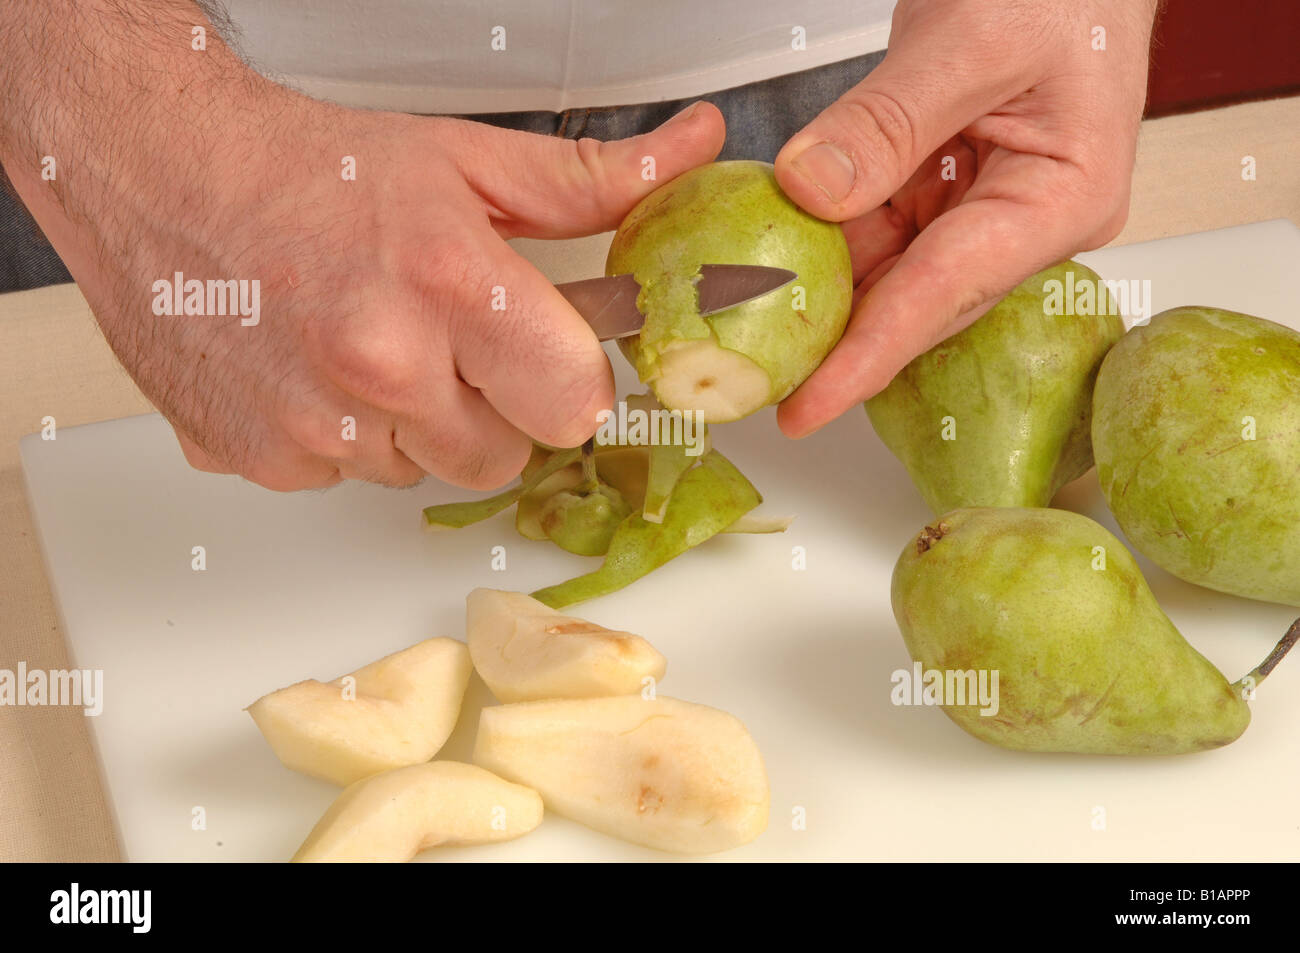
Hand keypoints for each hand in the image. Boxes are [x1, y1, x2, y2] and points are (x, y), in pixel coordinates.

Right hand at [1, 1, 724, 489]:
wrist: (156, 168)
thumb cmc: (307, 167)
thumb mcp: (464, 161)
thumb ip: (590, 179)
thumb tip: (688, 150)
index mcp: (453, 286)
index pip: (573, 406)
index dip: (565, 382)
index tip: (544, 357)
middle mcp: (384, 365)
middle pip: (502, 457)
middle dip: (490, 409)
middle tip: (445, 340)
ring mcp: (316, 422)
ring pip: (419, 472)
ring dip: (410, 425)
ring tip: (368, 343)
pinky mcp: (257, 458)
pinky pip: (340, 478)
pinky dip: (339, 437)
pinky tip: (312, 370)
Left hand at [773, 0, 1158, 435]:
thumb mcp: (970, 40)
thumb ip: (888, 120)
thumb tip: (809, 192)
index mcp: (1061, 200)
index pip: (946, 293)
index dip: (869, 357)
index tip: (807, 410)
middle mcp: (1022, 220)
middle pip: (913, 297)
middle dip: (833, 339)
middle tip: (749, 380)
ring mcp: (981, 207)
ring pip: (885, 267)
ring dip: (816, 288)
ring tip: (742, 324)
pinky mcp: (943, 187)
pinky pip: (874, 225)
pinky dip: (820, 236)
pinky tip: (767, 252)